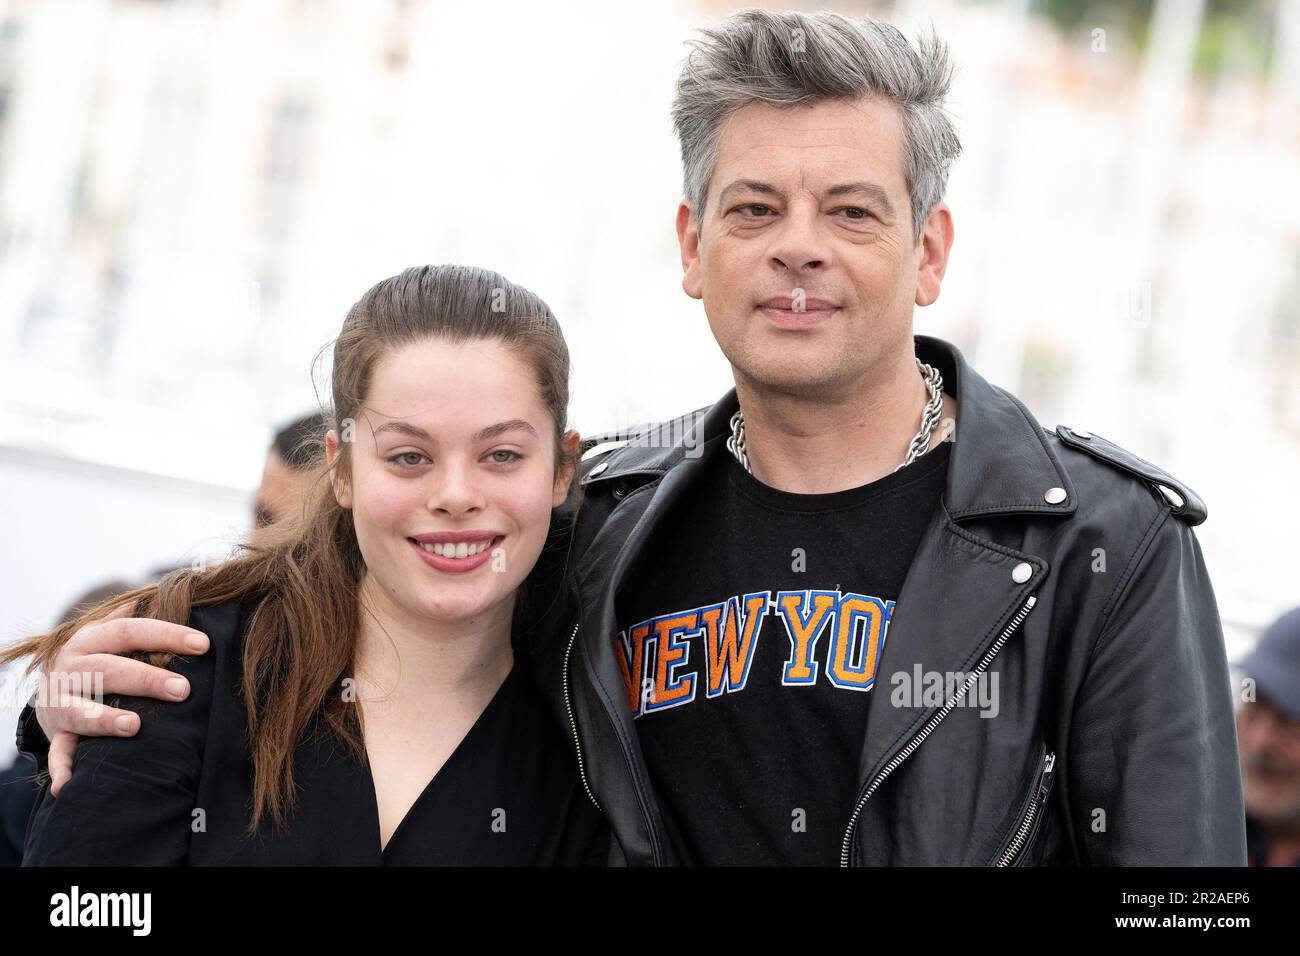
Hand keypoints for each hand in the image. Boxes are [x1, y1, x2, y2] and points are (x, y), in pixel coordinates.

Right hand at [35, 603, 209, 795]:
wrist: (49, 686)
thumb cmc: (99, 658)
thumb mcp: (112, 634)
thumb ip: (142, 616)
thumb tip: (180, 591)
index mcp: (91, 639)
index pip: (130, 630)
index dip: (167, 635)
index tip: (203, 644)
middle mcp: (72, 667)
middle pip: (109, 669)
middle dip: (147, 679)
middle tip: (184, 690)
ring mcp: (60, 701)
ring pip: (78, 710)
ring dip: (104, 720)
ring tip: (135, 727)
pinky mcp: (55, 730)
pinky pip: (58, 751)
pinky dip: (64, 767)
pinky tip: (72, 785)